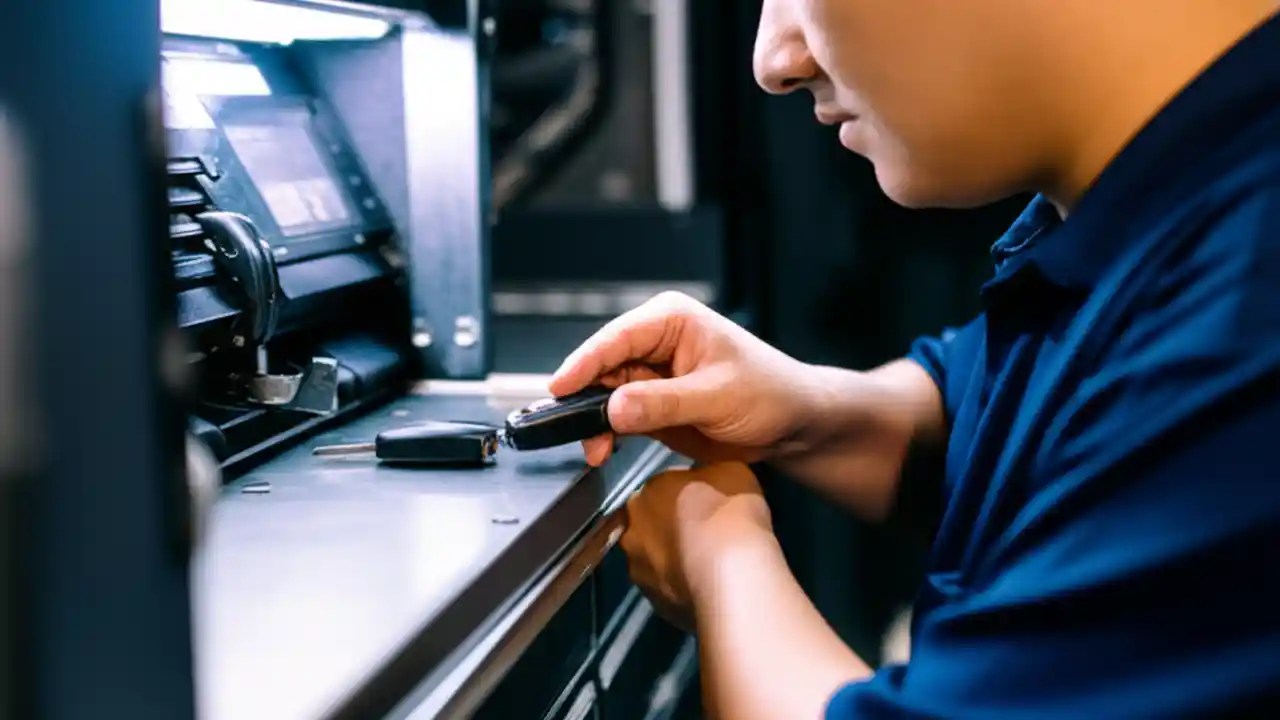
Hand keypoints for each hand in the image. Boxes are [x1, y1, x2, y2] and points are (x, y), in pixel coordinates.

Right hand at [550, 291, 821, 465]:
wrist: (793, 423)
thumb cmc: (770, 393)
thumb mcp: (717, 397)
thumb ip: (663, 403)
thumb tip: (614, 407)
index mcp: (671, 320)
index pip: (615, 338)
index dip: (584, 363)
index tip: (559, 388)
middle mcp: (655, 342)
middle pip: (602, 366)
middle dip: (586, 399)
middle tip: (577, 430)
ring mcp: (651, 373)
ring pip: (604, 394)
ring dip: (594, 422)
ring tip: (596, 449)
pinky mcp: (652, 402)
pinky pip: (617, 415)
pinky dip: (607, 433)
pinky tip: (604, 449)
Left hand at [619, 462, 775, 631]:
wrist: (731, 573)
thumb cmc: (728, 512)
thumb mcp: (729, 469)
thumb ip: (709, 474)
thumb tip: (706, 482)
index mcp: (644, 494)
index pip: (662, 489)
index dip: (685, 496)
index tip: (707, 503)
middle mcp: (632, 533)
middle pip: (651, 526)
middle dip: (672, 529)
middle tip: (704, 534)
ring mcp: (639, 573)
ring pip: (656, 562)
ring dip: (675, 561)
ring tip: (708, 565)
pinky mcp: (655, 606)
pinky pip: (669, 591)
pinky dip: (683, 588)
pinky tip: (709, 587)